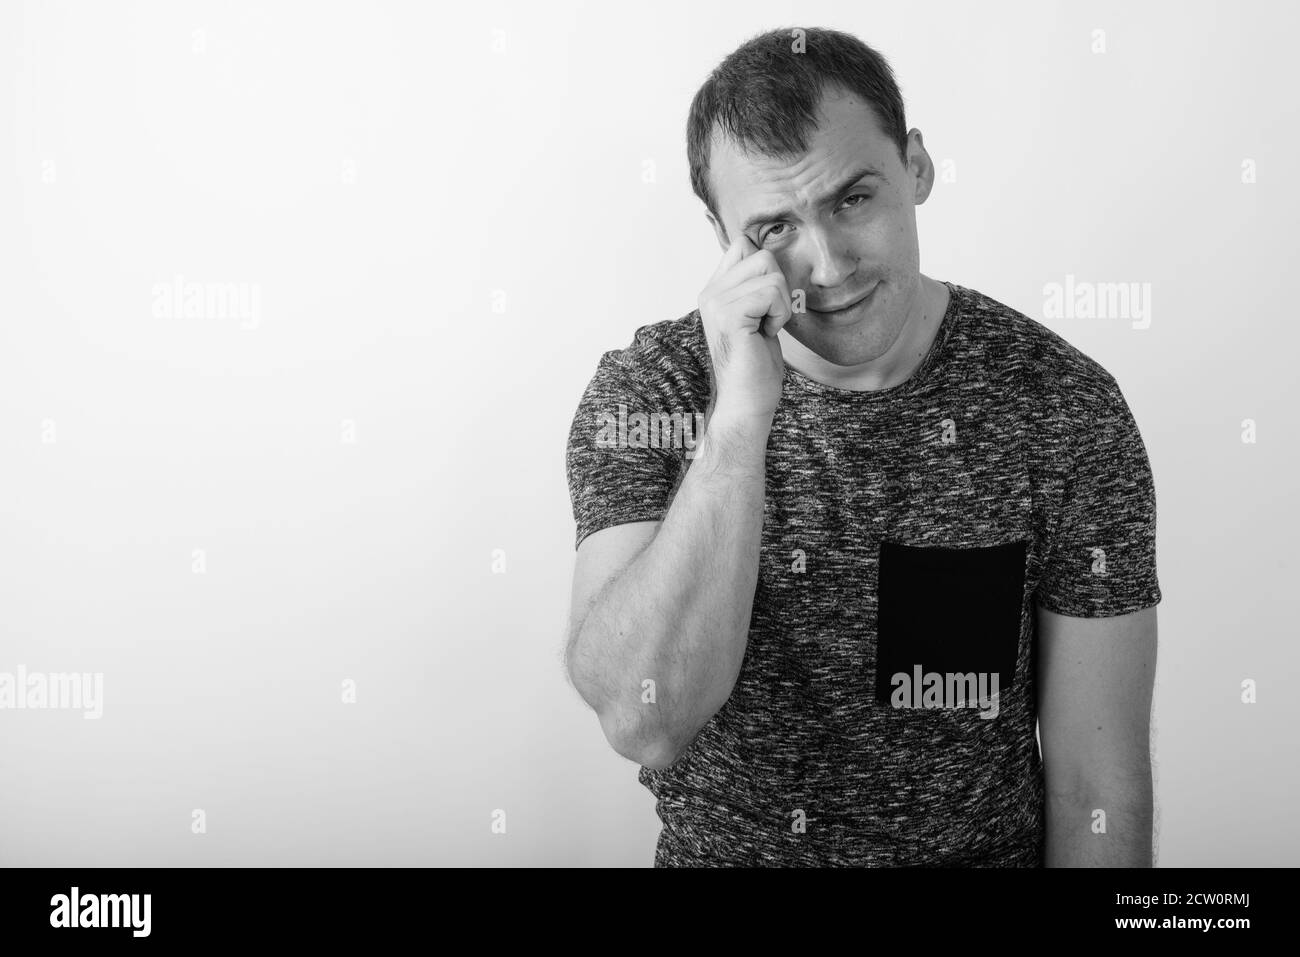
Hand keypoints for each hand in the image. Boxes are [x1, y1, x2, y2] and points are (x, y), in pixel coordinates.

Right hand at [696, 234, 792, 427]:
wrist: (747, 402)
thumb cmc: (756, 365)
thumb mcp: (757, 314)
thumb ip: (755, 284)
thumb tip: (770, 252)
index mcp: (714, 290)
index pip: (743, 244)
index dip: (767, 269)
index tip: (766, 305)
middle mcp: (710, 293)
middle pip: (761, 254)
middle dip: (778, 287)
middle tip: (768, 319)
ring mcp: (716, 303)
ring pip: (771, 272)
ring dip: (781, 303)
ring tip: (766, 328)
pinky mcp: (730, 316)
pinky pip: (772, 291)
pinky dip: (780, 314)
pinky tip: (766, 334)